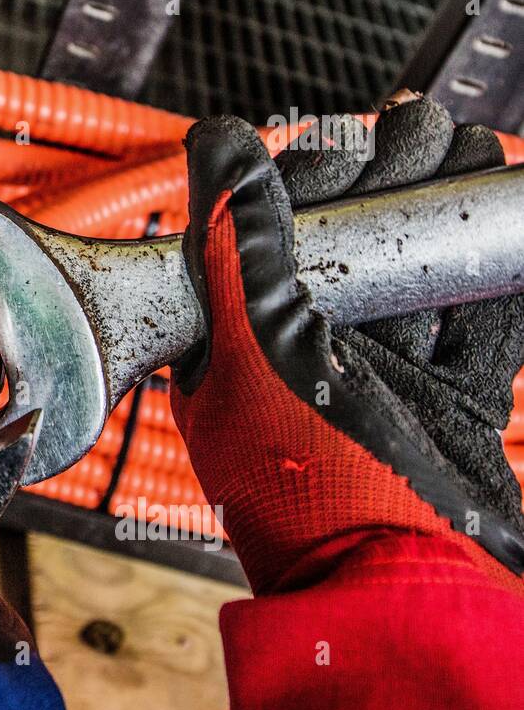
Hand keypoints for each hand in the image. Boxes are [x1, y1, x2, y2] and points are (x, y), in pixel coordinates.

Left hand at [170, 97, 523, 594]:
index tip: (344, 140)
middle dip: (388, 179)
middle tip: (420, 127)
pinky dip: (494, 269)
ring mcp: (382, 384)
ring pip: (417, 275)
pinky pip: (478, 326)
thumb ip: (238, 251)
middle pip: (350, 247)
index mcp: (238, 352)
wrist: (404, 582)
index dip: (306, 182)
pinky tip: (502, 210)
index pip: (268, 242)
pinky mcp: (449, 407)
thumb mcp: (255, 352)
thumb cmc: (310, 484)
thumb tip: (214, 148)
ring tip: (467, 150)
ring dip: (444, 209)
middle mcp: (305, 363)